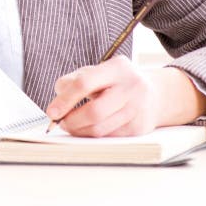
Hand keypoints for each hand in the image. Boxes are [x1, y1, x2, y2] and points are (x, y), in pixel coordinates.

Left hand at [45, 59, 205, 136]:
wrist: (154, 94)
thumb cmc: (117, 81)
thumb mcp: (99, 71)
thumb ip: (75, 80)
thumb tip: (57, 102)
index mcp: (117, 68)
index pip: (85, 83)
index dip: (65, 99)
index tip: (51, 112)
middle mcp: (131, 87)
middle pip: (94, 111)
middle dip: (72, 121)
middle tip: (60, 123)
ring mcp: (137, 109)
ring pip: (100, 129)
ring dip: (79, 131)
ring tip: (71, 126)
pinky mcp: (138, 128)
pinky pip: (108, 137)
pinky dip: (92, 136)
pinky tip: (87, 129)